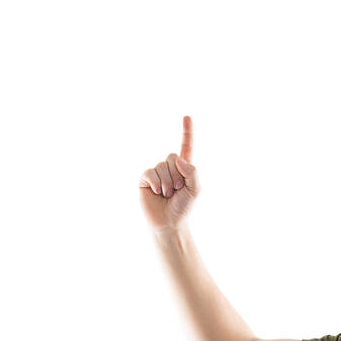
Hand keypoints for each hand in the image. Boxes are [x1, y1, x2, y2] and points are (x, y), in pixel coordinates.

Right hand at [139, 114, 199, 233]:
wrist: (169, 223)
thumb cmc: (183, 208)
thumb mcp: (195, 189)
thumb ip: (192, 171)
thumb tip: (177, 158)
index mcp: (183, 168)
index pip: (186, 146)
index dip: (186, 132)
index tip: (187, 116)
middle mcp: (169, 167)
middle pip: (173, 157)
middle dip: (177, 175)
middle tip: (177, 191)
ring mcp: (156, 173)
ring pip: (162, 166)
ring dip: (167, 182)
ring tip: (167, 195)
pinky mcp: (145, 179)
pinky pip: (151, 172)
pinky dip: (156, 183)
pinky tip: (157, 193)